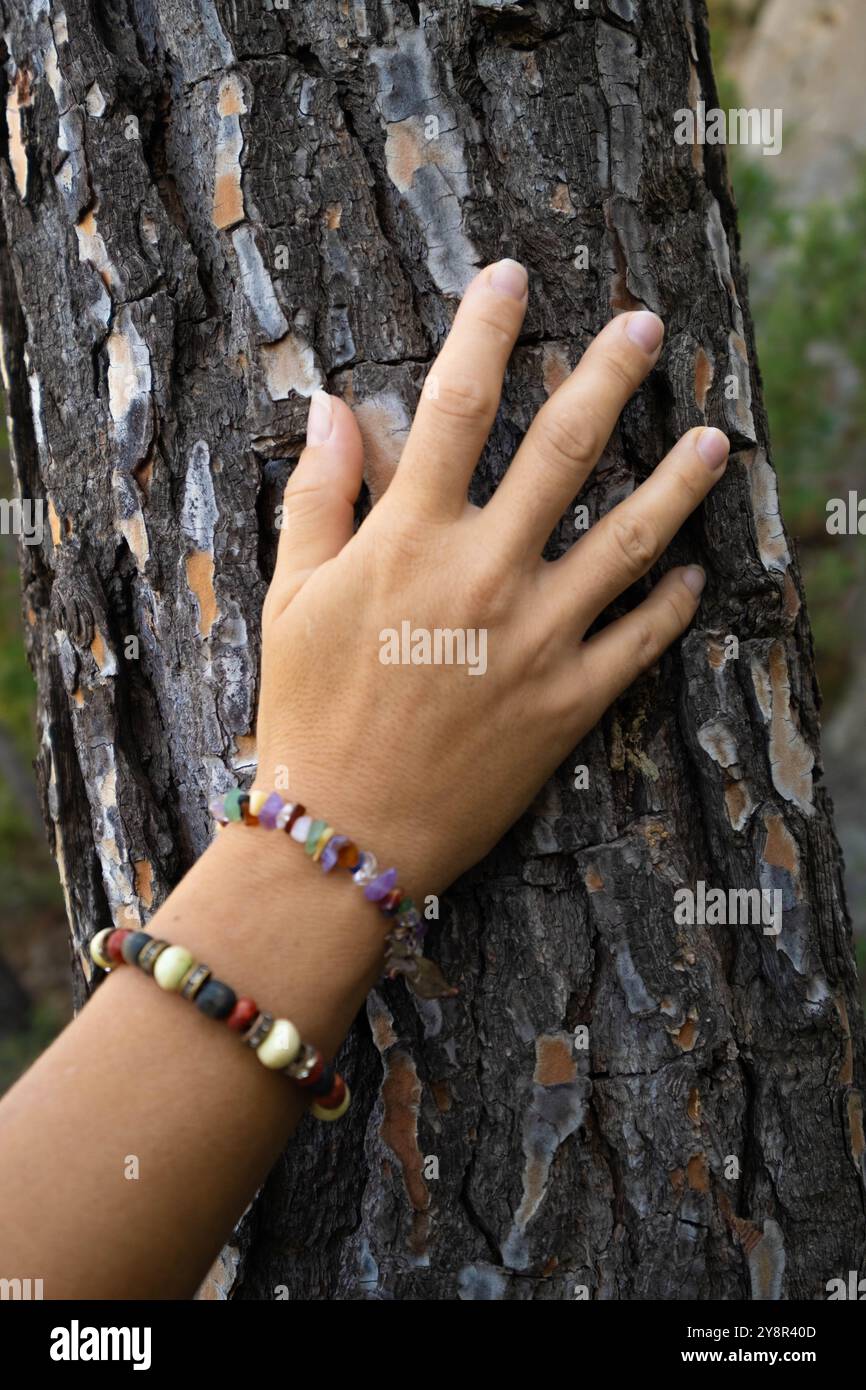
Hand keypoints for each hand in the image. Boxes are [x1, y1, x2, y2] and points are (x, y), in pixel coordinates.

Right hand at [255, 259, 727, 901]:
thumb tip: (325, 407)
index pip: (456, 401)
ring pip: (632, 538)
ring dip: (680, 480)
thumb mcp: (289, 598)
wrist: (346, 832)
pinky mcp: (571, 700)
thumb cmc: (307, 712)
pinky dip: (674, 603)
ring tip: (717, 438)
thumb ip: (316, 496)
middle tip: (647, 328)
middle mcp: (485, 571)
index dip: (487, 326)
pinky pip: (641, 639)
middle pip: (564, 448)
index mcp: (408, 536)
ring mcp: (538, 637)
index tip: (513, 276)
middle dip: (611, 374)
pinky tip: (694, 574)